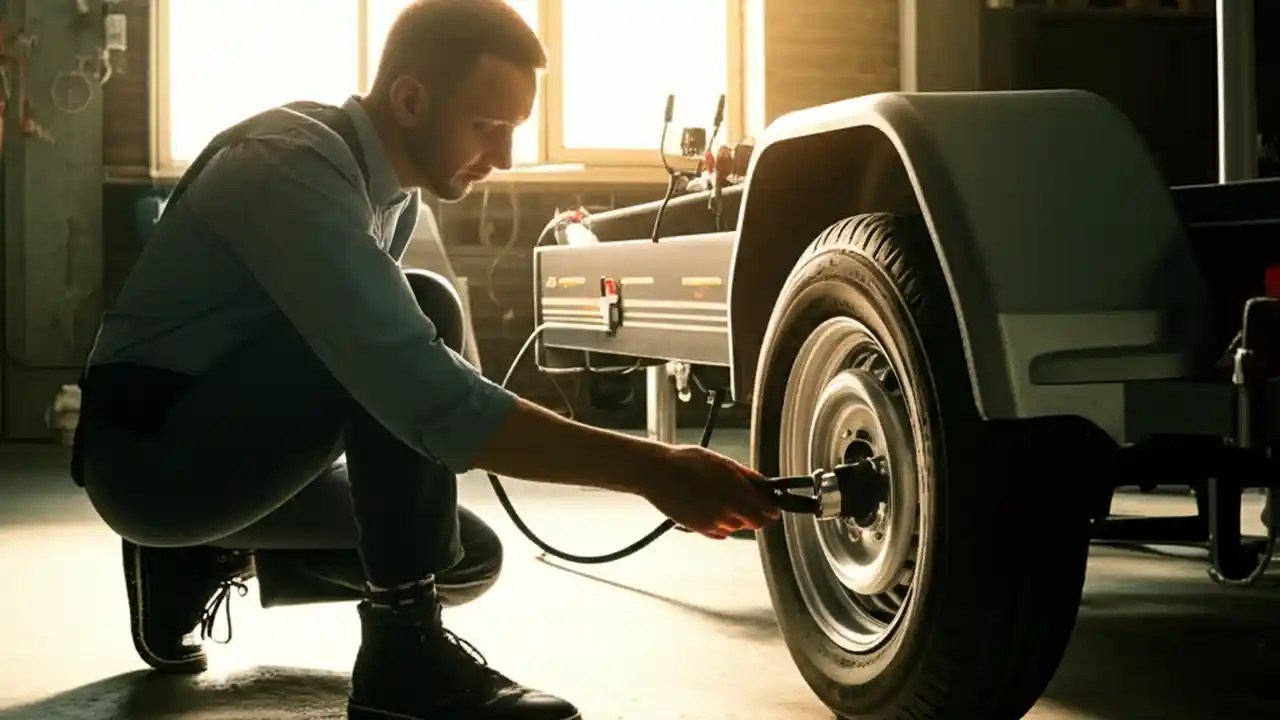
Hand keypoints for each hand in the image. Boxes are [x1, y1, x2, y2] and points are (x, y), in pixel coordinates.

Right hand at [640, 445, 780, 538]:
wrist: (656, 473)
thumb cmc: (687, 461)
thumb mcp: (721, 461)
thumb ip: (746, 476)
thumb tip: (764, 485)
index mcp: (736, 490)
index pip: (766, 509)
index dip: (772, 508)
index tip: (772, 506)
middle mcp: (727, 510)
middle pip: (755, 523)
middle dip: (757, 516)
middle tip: (752, 505)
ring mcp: (713, 522)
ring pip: (737, 528)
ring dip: (737, 518)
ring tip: (722, 500)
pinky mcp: (699, 529)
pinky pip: (720, 532)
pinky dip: (722, 525)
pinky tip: (711, 509)